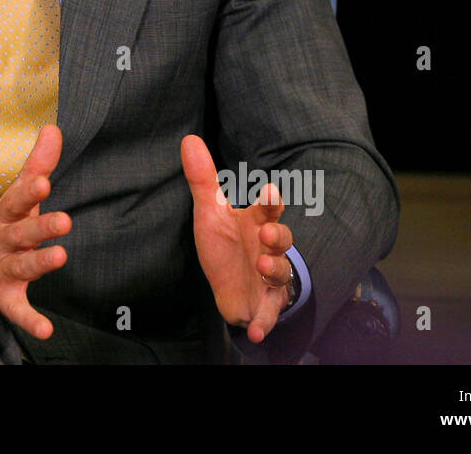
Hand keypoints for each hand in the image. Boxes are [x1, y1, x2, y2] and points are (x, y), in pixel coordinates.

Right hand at [0, 124, 71, 339]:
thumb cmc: (1, 227)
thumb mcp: (16, 197)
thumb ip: (37, 166)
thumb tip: (53, 128)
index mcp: (4, 215)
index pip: (16, 200)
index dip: (29, 192)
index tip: (44, 182)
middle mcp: (2, 242)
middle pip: (22, 233)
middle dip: (41, 227)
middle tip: (64, 221)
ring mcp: (2, 270)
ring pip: (22, 266)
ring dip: (40, 263)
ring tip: (61, 258)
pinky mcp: (5, 298)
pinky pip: (18, 311)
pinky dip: (30, 320)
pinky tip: (47, 329)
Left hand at [182, 134, 294, 343]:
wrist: (229, 286)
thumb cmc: (225, 244)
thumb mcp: (210, 213)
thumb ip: (203, 180)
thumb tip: (189, 139)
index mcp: (257, 222)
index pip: (269, 208)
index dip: (270, 201)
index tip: (269, 190)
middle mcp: (268, 248)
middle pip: (281, 239)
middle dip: (277, 235)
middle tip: (266, 233)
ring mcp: (269, 277)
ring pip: (280, 272)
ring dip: (274, 269)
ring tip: (261, 264)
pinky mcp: (265, 304)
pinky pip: (269, 314)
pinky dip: (264, 322)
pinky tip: (257, 331)